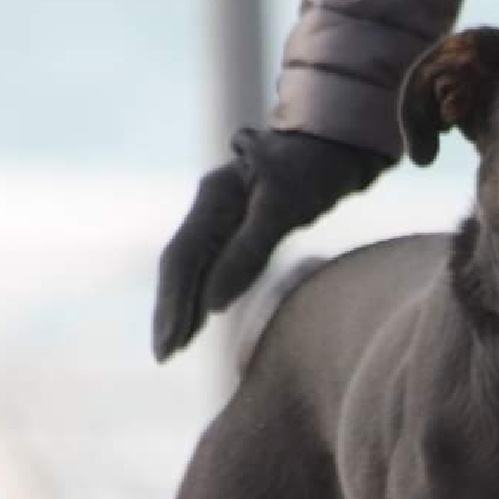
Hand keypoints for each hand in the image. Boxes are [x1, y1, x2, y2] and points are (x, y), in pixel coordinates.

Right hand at [151, 128, 389, 360]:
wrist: (333, 142)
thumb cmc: (313, 170)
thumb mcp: (284, 210)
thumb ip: (247, 254)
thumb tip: (212, 305)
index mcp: (212, 200)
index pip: (181, 260)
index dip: (172, 304)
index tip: (170, 343)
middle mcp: (209, 207)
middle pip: (179, 266)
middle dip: (170, 311)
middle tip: (164, 355)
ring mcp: (220, 215)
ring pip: (192, 267)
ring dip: (182, 307)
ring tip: (174, 347)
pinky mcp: (238, 225)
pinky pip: (211, 265)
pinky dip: (202, 294)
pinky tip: (199, 319)